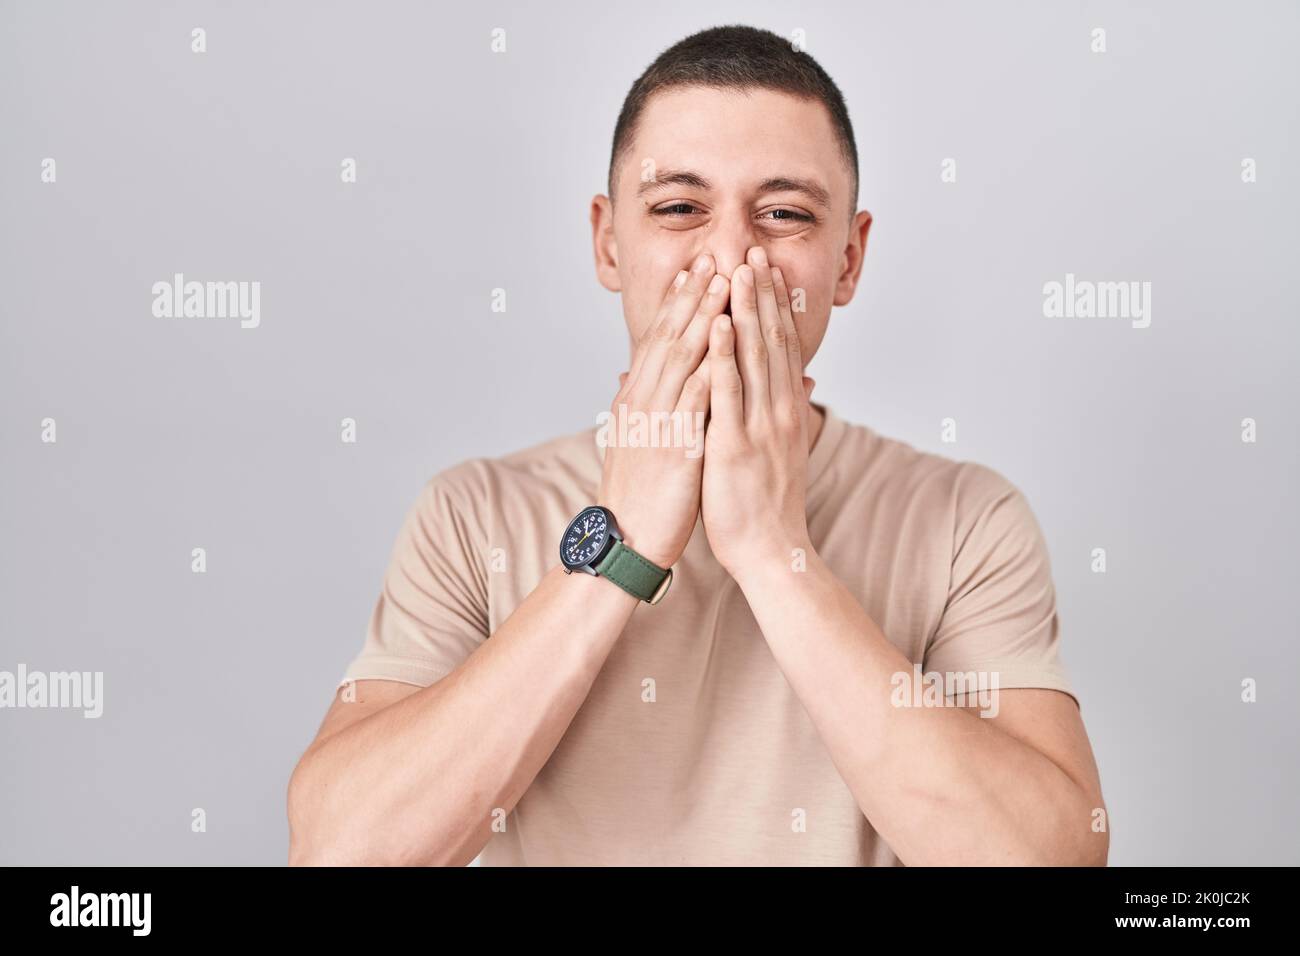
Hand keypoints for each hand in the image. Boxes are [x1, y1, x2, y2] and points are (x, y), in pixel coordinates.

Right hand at [596, 253, 730, 567]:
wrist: (626, 540)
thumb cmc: (641, 494)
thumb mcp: (640, 440)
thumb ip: (648, 406)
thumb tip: (641, 381)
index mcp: (637, 399)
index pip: (658, 340)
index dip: (678, 304)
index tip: (695, 271)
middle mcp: (643, 403)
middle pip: (669, 339)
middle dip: (693, 298)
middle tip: (714, 260)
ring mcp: (656, 424)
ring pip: (680, 361)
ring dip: (702, 321)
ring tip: (723, 287)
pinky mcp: (673, 449)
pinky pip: (691, 404)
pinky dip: (706, 371)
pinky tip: (722, 348)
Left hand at [701, 246, 814, 578]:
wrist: (769, 549)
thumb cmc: (765, 503)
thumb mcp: (777, 449)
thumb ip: (778, 412)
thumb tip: (790, 385)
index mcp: (785, 409)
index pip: (780, 346)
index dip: (771, 305)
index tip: (764, 268)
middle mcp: (778, 410)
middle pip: (769, 340)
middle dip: (760, 294)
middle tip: (752, 251)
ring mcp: (759, 425)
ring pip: (752, 356)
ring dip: (744, 310)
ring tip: (737, 269)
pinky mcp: (736, 445)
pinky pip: (728, 393)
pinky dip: (723, 355)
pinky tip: (718, 323)